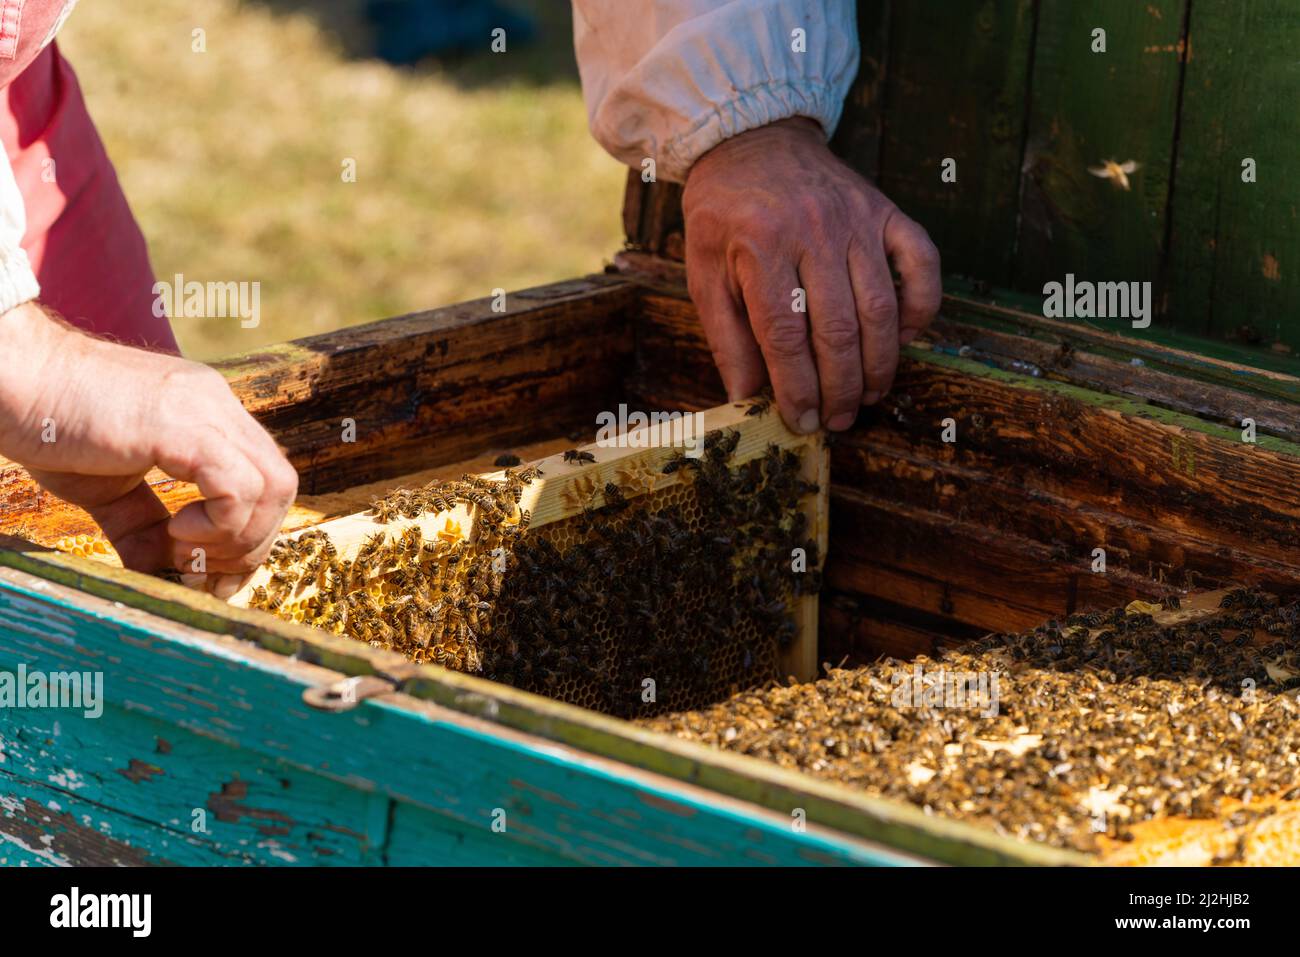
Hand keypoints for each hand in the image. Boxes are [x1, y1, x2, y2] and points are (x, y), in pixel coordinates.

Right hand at [0, 303, 296, 573]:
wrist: (9, 376)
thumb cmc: (48, 423)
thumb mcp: (106, 487)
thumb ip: (140, 527)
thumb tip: (160, 575)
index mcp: (208, 415)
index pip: (265, 478)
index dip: (251, 533)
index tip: (212, 574)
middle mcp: (218, 407)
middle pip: (281, 486)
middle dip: (252, 544)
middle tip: (203, 575)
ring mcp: (205, 412)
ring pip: (272, 487)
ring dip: (237, 539)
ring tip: (183, 551)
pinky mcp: (182, 428)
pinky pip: (237, 486)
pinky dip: (221, 523)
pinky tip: (176, 530)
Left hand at [682, 117, 941, 432]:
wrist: (752, 140)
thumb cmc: (724, 214)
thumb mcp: (704, 271)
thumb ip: (725, 335)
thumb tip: (746, 397)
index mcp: (759, 245)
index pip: (785, 334)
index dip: (797, 387)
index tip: (802, 421)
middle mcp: (812, 231)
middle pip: (837, 329)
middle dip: (840, 388)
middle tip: (838, 421)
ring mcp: (856, 219)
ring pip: (880, 307)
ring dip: (880, 363)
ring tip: (869, 396)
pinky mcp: (886, 210)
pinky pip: (921, 262)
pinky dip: (921, 305)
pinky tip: (904, 338)